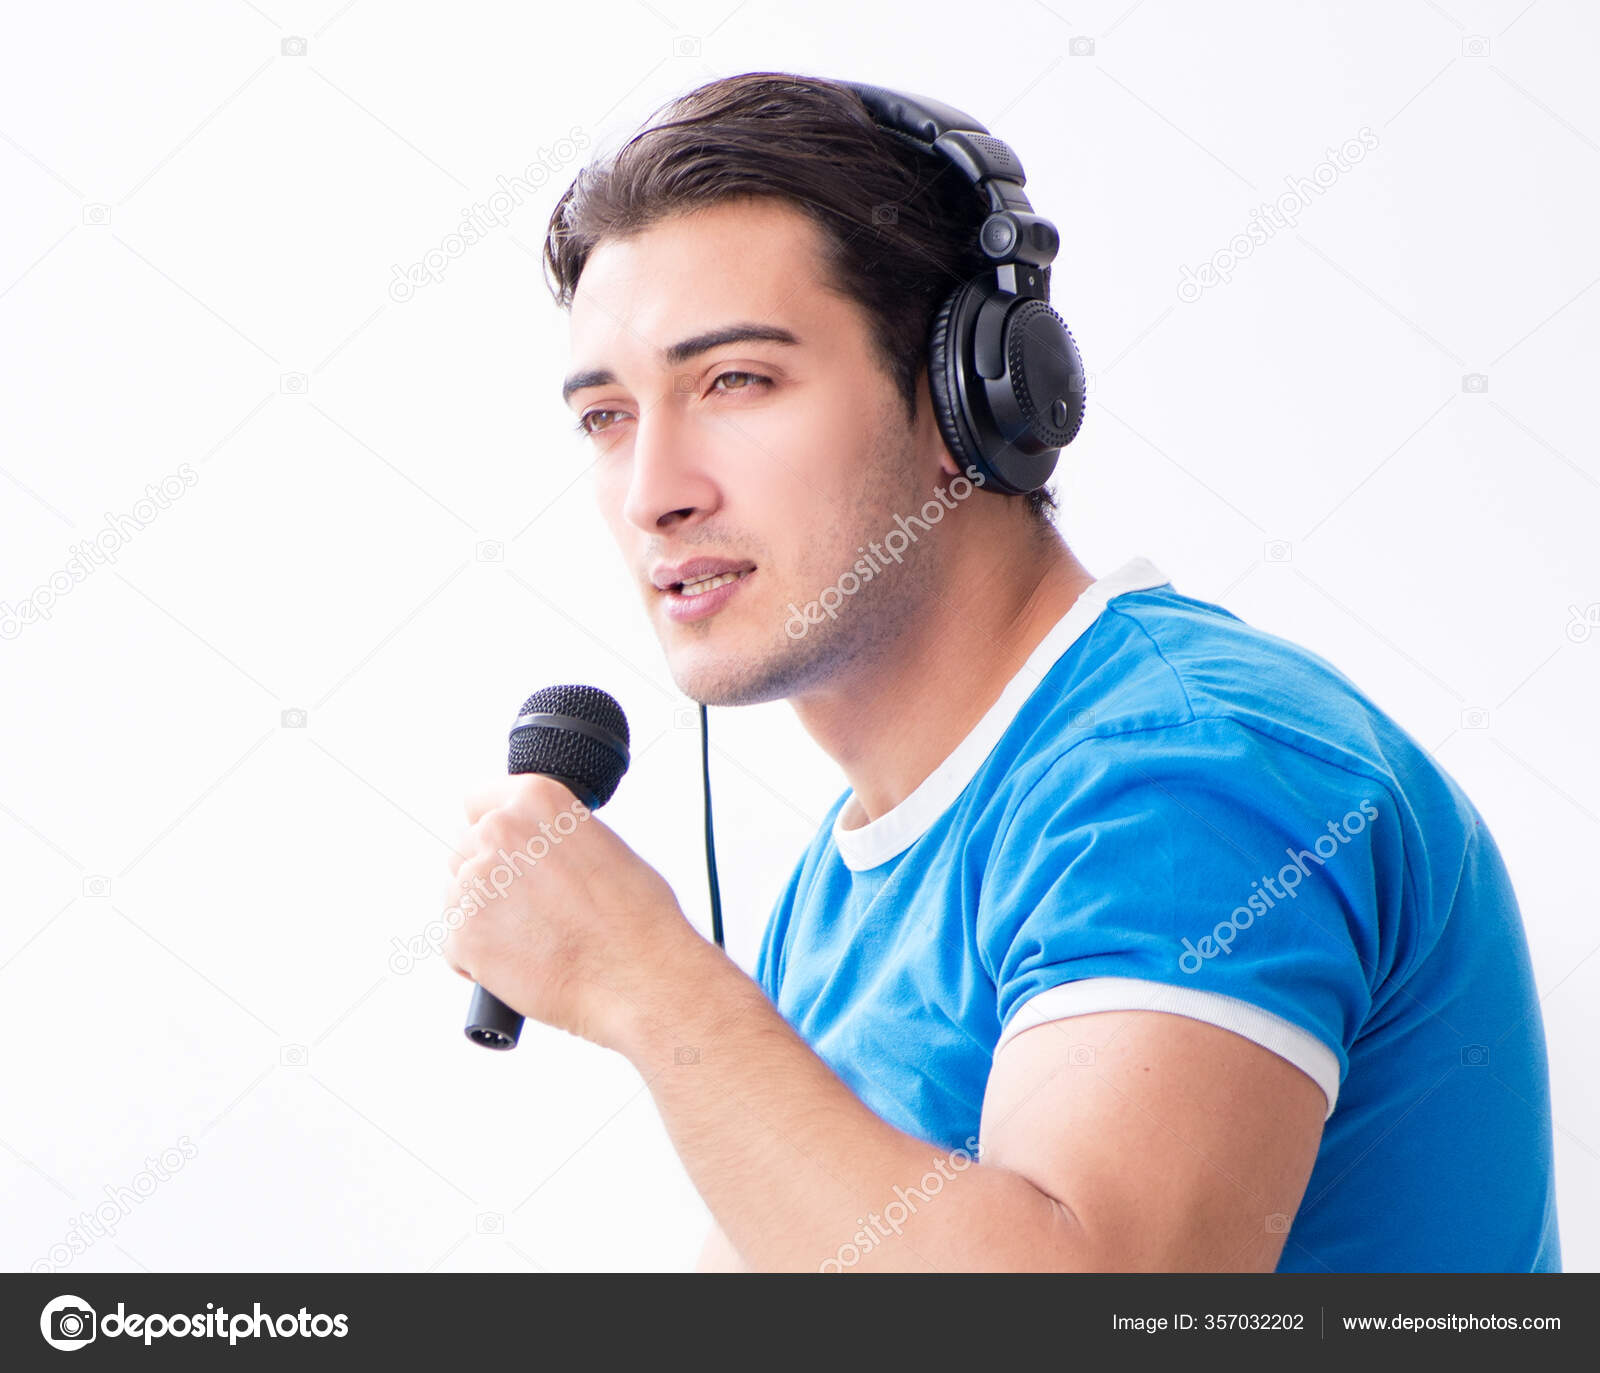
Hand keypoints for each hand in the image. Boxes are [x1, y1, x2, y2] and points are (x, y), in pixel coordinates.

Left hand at [439, 775, 700, 1050]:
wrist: (636, 976)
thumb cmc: (634, 917)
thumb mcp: (602, 844)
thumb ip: (555, 835)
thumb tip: (537, 848)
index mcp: (535, 800)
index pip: (478, 800)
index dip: (494, 829)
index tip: (505, 851)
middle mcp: (498, 831)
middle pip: (465, 849)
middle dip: (491, 877)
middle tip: (531, 907)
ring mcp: (475, 882)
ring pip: (458, 896)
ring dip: (484, 916)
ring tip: (534, 939)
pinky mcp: (462, 932)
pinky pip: (456, 943)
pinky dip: (480, 958)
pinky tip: (522, 962)